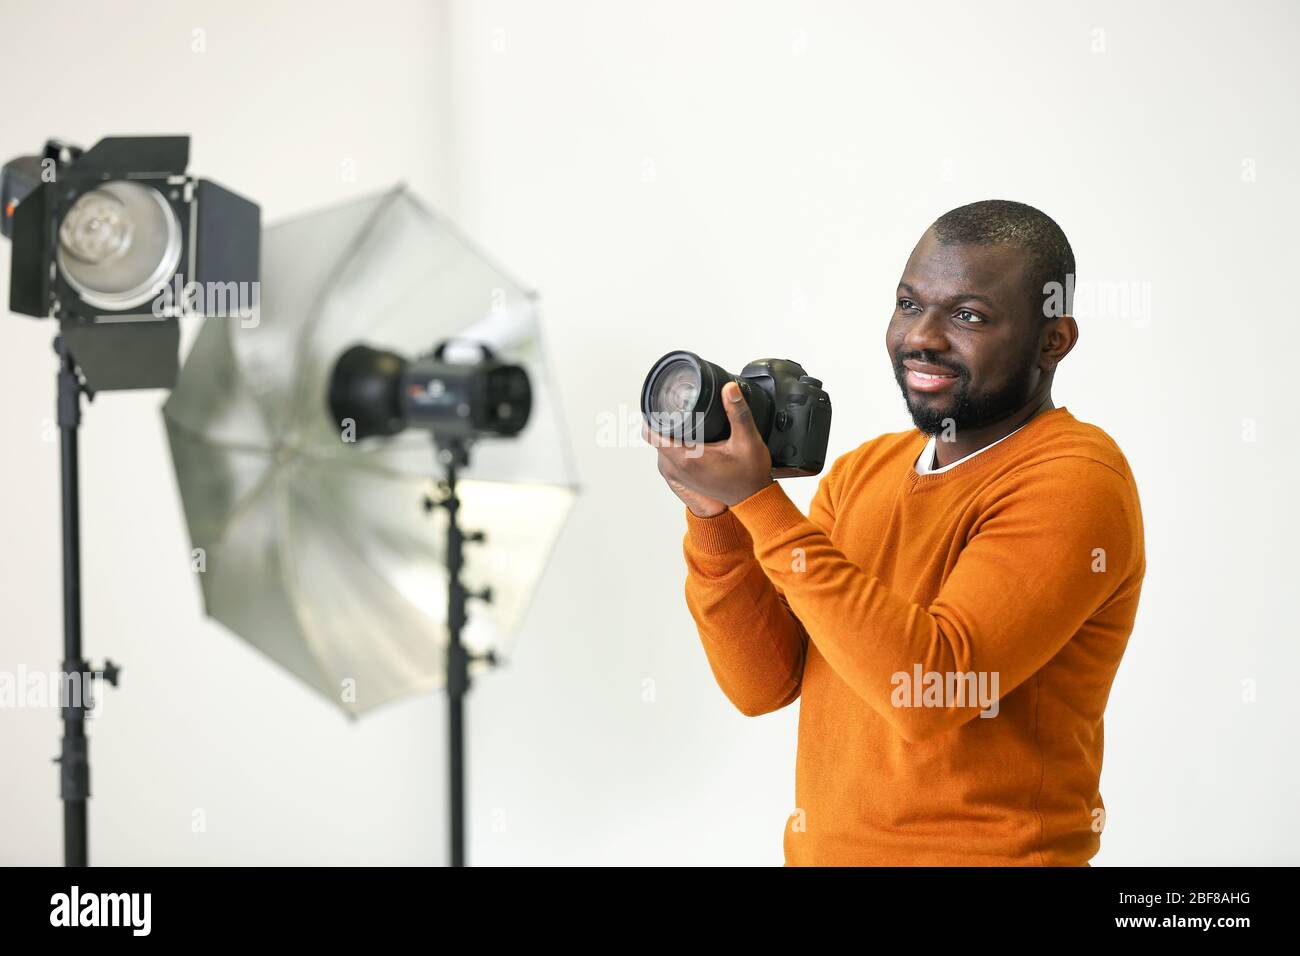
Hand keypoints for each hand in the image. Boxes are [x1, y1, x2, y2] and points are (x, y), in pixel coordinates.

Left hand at [643, 381, 774, 507]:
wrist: (753, 499)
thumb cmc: (749, 475)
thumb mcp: (748, 440)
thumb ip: (738, 412)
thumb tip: (729, 389)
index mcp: (687, 458)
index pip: (652, 434)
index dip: (651, 416)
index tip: (659, 403)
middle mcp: (679, 468)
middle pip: (654, 439)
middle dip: (661, 422)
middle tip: (674, 406)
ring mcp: (681, 476)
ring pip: (661, 449)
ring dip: (667, 435)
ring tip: (679, 419)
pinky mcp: (686, 479)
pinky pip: (669, 458)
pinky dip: (673, 446)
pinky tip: (686, 436)